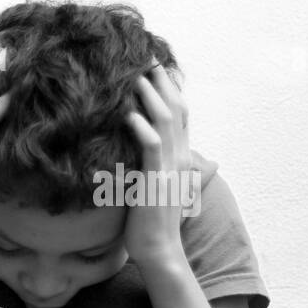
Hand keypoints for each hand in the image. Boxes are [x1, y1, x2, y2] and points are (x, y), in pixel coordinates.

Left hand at [123, 62, 191, 265]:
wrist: (159, 250)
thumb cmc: (149, 221)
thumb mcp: (151, 185)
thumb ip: (148, 164)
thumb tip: (133, 149)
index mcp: (179, 157)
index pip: (179, 115)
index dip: (170, 89)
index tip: (156, 67)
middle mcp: (179, 158)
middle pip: (175, 109)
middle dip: (162, 82)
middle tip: (147, 57)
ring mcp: (170, 168)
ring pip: (166, 122)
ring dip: (151, 97)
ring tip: (136, 75)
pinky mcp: (156, 180)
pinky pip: (151, 147)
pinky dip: (141, 128)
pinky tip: (128, 114)